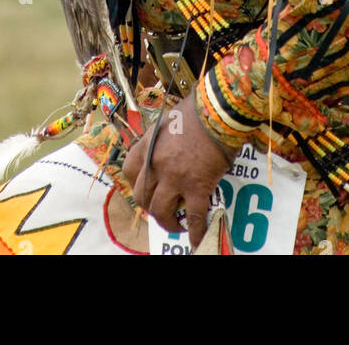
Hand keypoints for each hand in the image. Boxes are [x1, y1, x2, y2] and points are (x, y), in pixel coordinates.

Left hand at [123, 92, 233, 249]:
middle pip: (141, 196)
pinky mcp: (197, 187)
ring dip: (167, 222)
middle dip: (149, 205)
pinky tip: (197, 240)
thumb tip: (172, 143)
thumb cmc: (198, 108)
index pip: (129, 170)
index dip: (136, 181)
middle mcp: (156, 163)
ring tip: (177, 224)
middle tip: (162, 206)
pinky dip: (195, 232)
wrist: (219, 109)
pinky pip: (194, 217)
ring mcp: (175, 177)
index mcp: (148, 144)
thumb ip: (165, 136)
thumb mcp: (171, 118)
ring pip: (160, 211)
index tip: (146, 185)